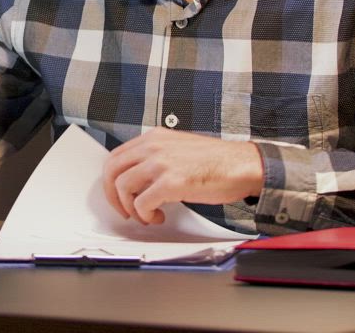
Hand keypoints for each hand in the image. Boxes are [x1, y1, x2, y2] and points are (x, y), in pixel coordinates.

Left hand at [102, 128, 263, 224]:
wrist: (243, 165)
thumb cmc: (217, 161)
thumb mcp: (178, 149)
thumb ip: (155, 158)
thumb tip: (137, 180)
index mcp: (154, 137)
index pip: (116, 157)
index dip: (111, 181)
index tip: (118, 195)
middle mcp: (153, 146)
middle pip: (112, 171)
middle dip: (113, 196)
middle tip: (125, 210)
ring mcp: (161, 163)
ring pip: (122, 187)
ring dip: (130, 207)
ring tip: (146, 215)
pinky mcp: (171, 182)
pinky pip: (142, 203)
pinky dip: (145, 215)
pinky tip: (158, 217)